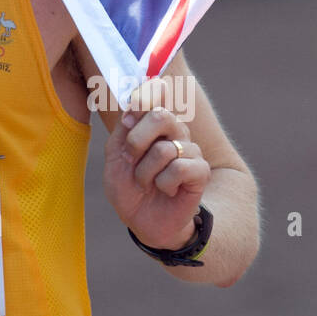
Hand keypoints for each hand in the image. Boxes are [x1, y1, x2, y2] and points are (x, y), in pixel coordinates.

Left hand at [103, 77, 210, 250]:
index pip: (153, 95)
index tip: (129, 116)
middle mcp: (174, 132)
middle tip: (131, 159)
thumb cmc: (128, 187)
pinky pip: (180, 168)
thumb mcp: (116, 155)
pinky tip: (165, 190)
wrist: (141, 220)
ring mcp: (189, 150)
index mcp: (153, 124)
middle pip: (160, 116)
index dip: (142, 98)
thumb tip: (137, 103)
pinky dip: (164, 183)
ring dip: (146, 172)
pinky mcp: (200, 172)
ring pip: (165, 149)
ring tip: (147, 183)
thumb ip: (125, 128)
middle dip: (137, 141)